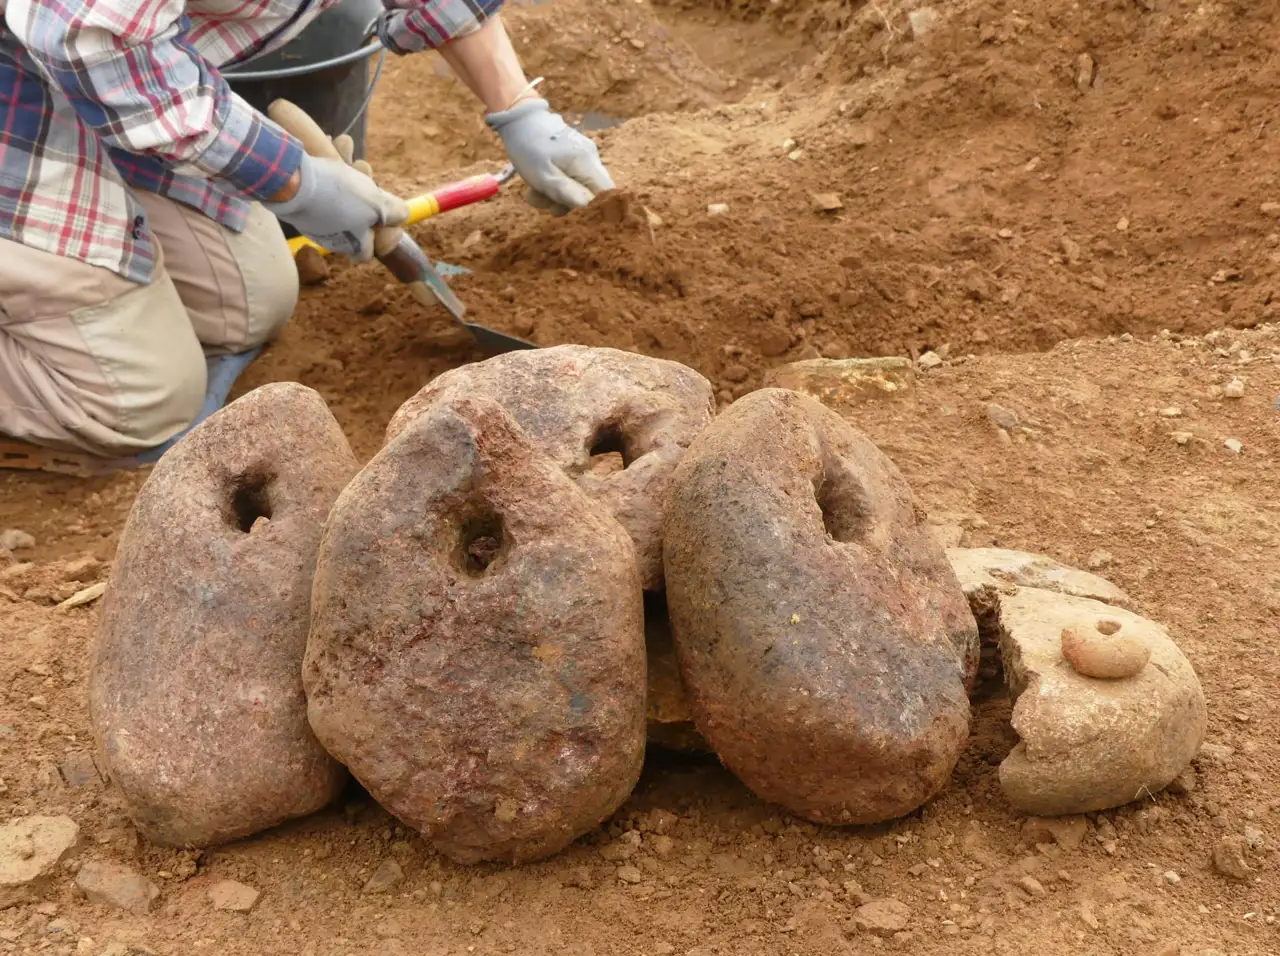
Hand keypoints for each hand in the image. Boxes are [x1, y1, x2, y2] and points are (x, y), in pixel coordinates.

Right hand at [264, 153, 408, 260]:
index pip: (367, 253)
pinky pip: (319, 181)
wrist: (288, 181)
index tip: (381, 217)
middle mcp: (332, 236)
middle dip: (364, 186)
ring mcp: (313, 219)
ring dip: (346, 168)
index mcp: (351, 244)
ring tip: (343, 144)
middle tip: (362, 167)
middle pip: (356, 213)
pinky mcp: (298, 200)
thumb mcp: (376, 206)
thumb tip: (403, 215)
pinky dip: (325, 162)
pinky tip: (327, 142)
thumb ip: (393, 213)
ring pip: (339, 192)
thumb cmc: (337, 197)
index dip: (378, 236)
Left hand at [485, 98, 613, 214]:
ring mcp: (584, 156)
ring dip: (557, 197)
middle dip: (569, 204)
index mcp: (587, 162)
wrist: (519, 119)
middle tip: (544, 202)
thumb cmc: (528, 147)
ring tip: (534, 192)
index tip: (573, 213)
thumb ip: (567, 193)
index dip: (596, 208)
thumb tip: (588, 208)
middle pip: (592, 193)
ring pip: (579, 188)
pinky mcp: (575, 156)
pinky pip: (572, 178)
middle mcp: (592, 158)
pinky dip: (556, 186)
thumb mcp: (544, 176)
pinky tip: (539, 183)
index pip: (607, 193)